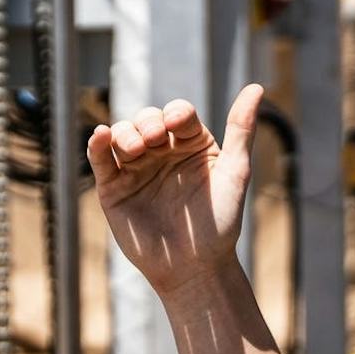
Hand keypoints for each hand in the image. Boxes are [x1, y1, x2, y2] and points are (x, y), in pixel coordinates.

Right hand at [88, 86, 260, 296]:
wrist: (195, 266)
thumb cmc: (221, 222)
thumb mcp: (236, 172)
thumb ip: (242, 129)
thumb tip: (257, 86)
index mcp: (191, 143)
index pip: (179, 113)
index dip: (176, 114)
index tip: (177, 127)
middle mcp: (162, 151)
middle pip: (147, 118)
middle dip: (148, 122)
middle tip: (153, 142)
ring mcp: (136, 168)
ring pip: (122, 134)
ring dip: (126, 133)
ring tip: (136, 150)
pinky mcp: (113, 187)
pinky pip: (100, 159)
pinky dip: (97, 144)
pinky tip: (101, 135)